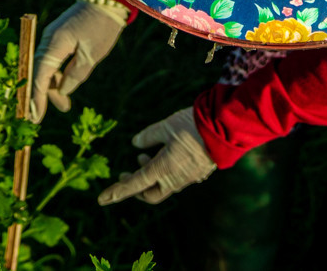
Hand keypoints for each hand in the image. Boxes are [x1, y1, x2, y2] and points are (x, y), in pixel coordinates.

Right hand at [29, 0, 126, 121]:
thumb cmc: (101, 26)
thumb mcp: (91, 55)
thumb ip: (75, 75)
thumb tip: (62, 90)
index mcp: (54, 44)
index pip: (39, 76)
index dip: (36, 98)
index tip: (36, 117)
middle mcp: (48, 41)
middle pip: (38, 74)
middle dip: (40, 96)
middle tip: (40, 118)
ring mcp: (52, 39)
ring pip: (44, 69)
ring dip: (51, 88)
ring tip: (64, 106)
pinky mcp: (58, 39)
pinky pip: (51, 62)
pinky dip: (55, 77)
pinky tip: (64, 90)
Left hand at [97, 107, 216, 206]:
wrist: (225, 129)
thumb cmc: (193, 126)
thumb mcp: (166, 126)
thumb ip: (148, 136)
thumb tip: (135, 144)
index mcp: (163, 169)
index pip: (134, 185)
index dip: (116, 192)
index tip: (101, 199)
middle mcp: (174, 179)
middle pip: (149, 193)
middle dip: (134, 186)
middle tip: (124, 172)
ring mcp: (187, 179)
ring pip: (162, 186)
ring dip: (149, 175)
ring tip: (143, 155)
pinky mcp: (197, 174)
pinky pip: (175, 179)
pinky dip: (164, 172)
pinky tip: (164, 154)